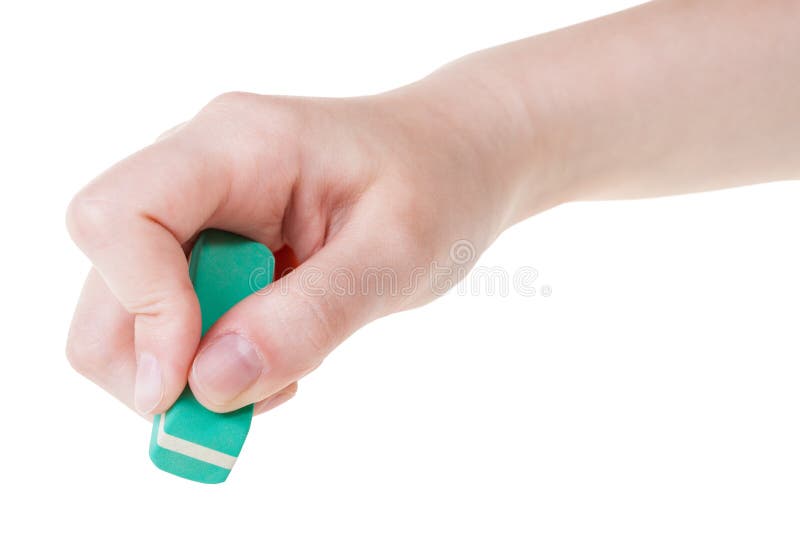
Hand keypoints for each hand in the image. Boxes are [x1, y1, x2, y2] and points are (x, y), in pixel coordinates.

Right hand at [65, 89, 529, 415]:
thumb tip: (209, 386)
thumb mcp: (396, 254)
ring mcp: (200, 210)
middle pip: (108, 278)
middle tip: (236, 402)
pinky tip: (276, 355)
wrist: (454, 160)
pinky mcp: (212, 246)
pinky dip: (211, 361)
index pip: (118, 216)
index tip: (198, 378)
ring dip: (190, 369)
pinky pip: (174, 320)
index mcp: (236, 145)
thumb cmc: (438, 186)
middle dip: (155, 361)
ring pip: (130, 310)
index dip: (141, 308)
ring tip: (279, 372)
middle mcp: (197, 171)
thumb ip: (310, 316)